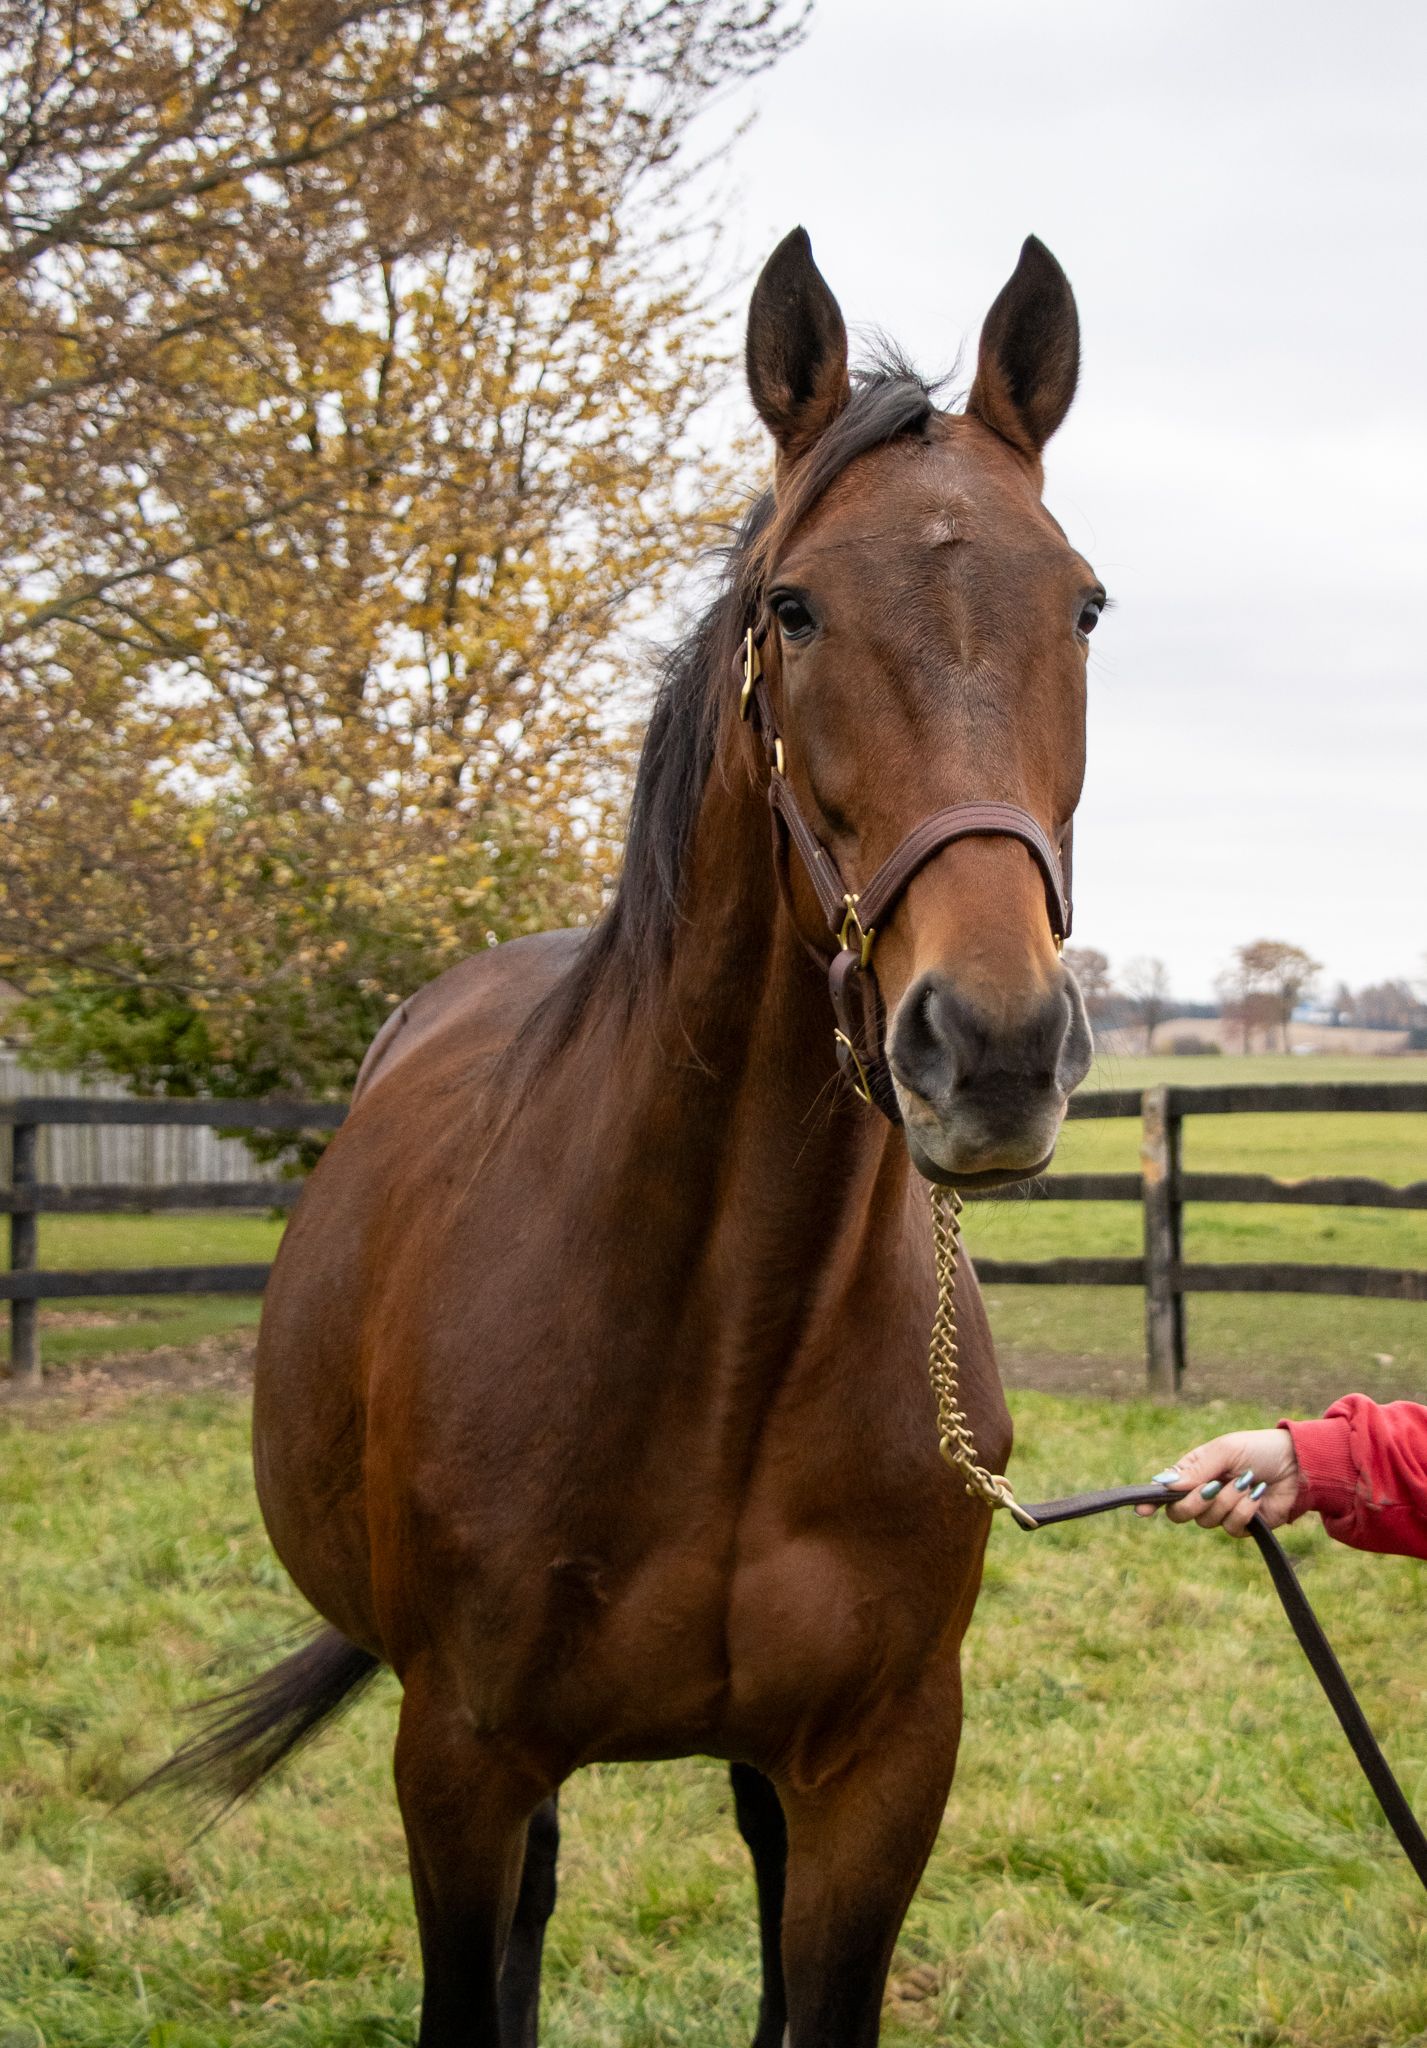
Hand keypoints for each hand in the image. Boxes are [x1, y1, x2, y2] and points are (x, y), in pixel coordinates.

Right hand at [1134, 1426, 1299, 1536]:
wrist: (1298, 1464)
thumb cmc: (1258, 1449)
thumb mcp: (1225, 1450)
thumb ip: (1197, 1468)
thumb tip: (1166, 1485)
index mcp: (1195, 1472)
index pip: (1166, 1490)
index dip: (1152, 1501)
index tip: (1142, 1510)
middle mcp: (1204, 1493)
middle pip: (1180, 1512)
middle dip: (1195, 1502)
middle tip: (1212, 1487)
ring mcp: (1223, 1510)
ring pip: (1208, 1520)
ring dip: (1228, 1500)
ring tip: (1247, 1482)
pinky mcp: (1244, 1525)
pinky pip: (1232, 1527)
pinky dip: (1244, 1511)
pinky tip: (1256, 1496)